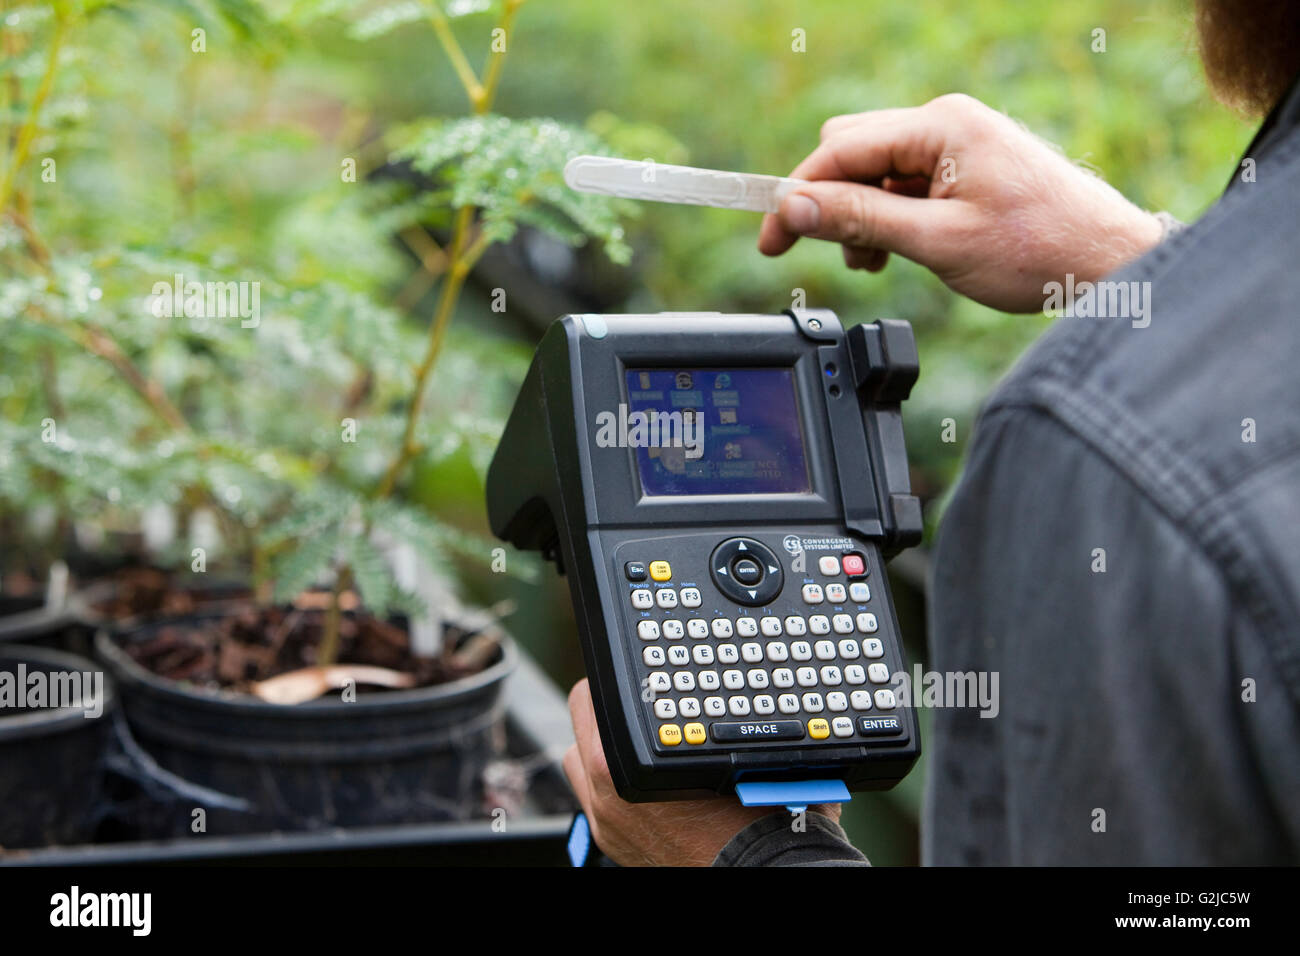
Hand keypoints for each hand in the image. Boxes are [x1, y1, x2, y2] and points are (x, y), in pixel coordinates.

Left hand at [562, 678, 842, 865]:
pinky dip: (604, 783)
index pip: (592, 698)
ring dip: (596, 745)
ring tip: (631, 739)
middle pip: (578, 721)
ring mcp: (604, 819)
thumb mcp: (740, 753)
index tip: (631, 674)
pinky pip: (590, 797)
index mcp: (628, 765)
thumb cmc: (754, 822)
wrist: (753, 870)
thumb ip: (723, 720)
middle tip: (631, 699)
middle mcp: (607, 793)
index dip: (613, 678)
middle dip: (602, 706)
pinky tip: (637, 780)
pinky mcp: (610, 842)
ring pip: (576, 760)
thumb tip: (729, 689)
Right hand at [758, 93, 1162, 312]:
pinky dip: (890, 218)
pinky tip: (898, 251)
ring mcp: (959, 145)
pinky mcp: (967, 169)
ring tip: (876, 263)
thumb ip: (859, 221)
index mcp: (941, 126)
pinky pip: (906, 185)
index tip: (770, 239)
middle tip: (829, 254)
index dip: (797, 195)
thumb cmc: (1040, 250)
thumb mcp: (936, 242)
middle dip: (831, 203)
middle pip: (853, 151)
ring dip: (861, 217)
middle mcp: (947, 123)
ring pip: (877, 172)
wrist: (1109, 266)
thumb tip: (795, 207)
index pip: (841, 149)